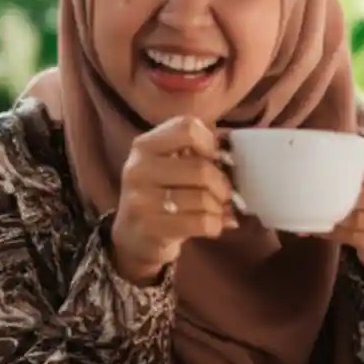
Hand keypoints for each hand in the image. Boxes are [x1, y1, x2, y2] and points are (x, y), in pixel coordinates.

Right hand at [110, 117, 236, 285]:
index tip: (212, 158)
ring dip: (219, 208)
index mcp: (144, 145)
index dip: (209, 142)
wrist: (133, 235)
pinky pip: (201, 223)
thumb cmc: (161, 193)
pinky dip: (216, 225)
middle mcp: (138, 169)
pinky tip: (212, 224)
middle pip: (201, 168)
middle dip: (222, 184)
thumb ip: (194, 149)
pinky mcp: (150, 227)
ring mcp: (140, 199)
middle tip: (223, 193)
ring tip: (216, 210)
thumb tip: (230, 151)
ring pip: (204, 198)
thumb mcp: (167, 163)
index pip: (187, 128)